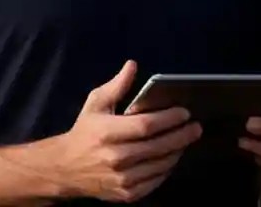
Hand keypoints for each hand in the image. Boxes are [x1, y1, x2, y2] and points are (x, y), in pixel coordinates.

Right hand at [44, 60, 201, 202]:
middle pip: (158, 146)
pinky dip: (166, 169)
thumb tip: (133, 65)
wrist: (64, 168)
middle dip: (181, 136)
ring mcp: (122, 179)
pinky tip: (171, 157)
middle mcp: (116, 157)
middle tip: (196, 127)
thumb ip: (117, 86)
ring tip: (185, 140)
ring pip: (160, 165)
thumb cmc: (84, 132)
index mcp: (107, 132)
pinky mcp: (126, 194)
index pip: (146, 125)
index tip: (184, 112)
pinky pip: (155, 181)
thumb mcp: (95, 104)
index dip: (168, 119)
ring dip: (177, 152)